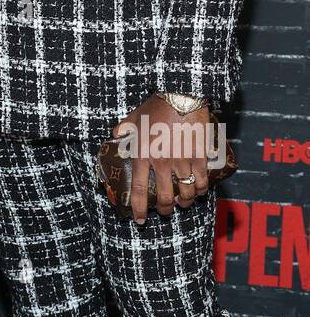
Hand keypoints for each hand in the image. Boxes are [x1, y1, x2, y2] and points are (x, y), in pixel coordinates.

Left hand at [112, 93, 211, 224]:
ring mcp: (182, 161)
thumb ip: (123, 129)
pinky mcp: (199, 157)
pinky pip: (201, 182)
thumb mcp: (134, 118)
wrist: (181, 95)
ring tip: (182, 203)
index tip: (139, 220)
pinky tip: (198, 191)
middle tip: (164, 212)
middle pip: (165, 198)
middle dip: (164, 211)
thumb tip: (114, 135)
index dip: (139, 209)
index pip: (140, 190)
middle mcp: (162, 163)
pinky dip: (200, 191)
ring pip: (185, 194)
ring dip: (184, 203)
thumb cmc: (156, 106)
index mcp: (143, 155)